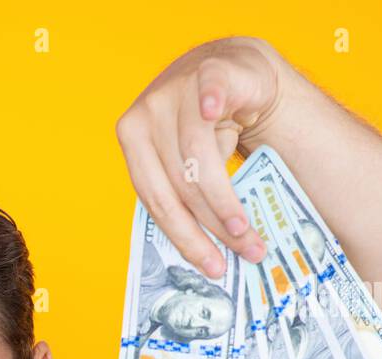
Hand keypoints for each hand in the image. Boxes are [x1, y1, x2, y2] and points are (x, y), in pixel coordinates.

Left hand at [115, 36, 288, 278]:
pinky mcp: (208, 72)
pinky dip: (213, 106)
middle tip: (244, 251)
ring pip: (198, 158)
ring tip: (248, 228)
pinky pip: (209, 95)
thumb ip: (182, 195)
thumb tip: (205, 258)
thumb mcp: (185, 162)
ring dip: (225, 201)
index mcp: (133, 141)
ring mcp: (175, 90)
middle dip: (212, 227)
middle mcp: (147, 114)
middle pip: (179, 185)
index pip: (157, 200)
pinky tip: (223, 120)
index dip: (186, 237)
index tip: (212, 266)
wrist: (233, 70)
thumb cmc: (206, 126)